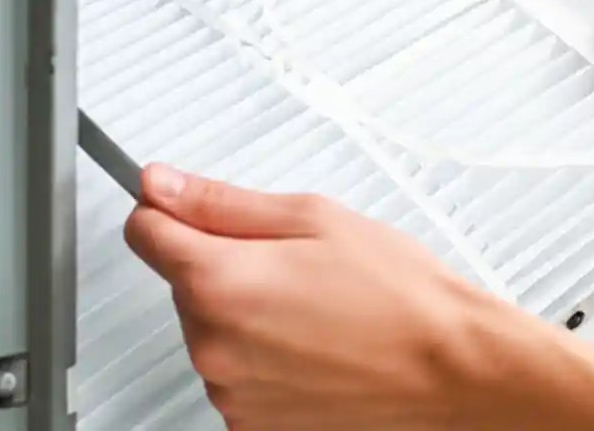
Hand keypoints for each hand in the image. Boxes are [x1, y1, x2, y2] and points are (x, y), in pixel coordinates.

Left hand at [123, 164, 520, 430]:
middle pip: (183, 282)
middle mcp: (211, 343)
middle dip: (226, 265)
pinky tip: (314, 345)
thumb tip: (163, 185)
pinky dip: (264, 358)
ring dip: (246, 314)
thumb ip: (223, 202)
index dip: (171, 209)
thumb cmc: (400, 293)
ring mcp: (229, 390)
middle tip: (296, 264)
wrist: (450, 366)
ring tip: (316, 308)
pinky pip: (236, 373)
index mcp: (220, 280)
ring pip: (211, 329)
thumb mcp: (315, 218)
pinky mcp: (251, 423)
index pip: (144, 231)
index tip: (195, 209)